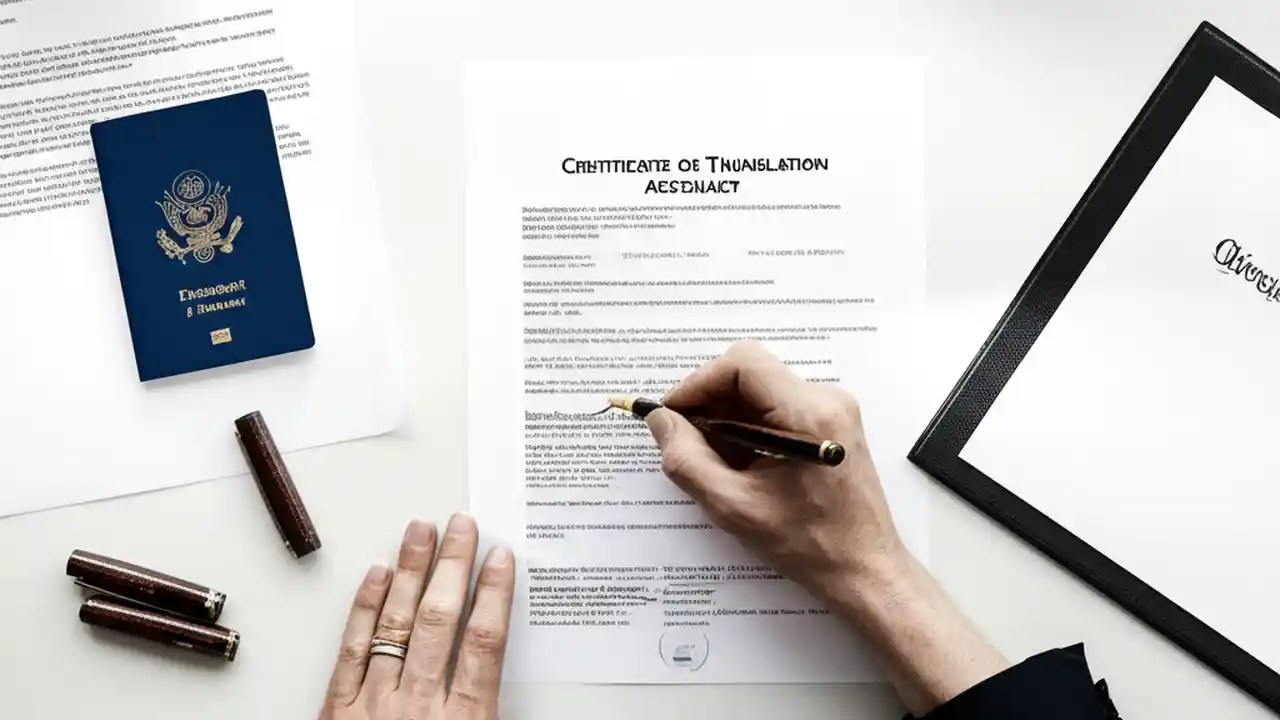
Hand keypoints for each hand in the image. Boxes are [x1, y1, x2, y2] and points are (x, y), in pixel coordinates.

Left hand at [319, 515, 514, 719]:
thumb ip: (485, 710)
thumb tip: (496, 660)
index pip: (483, 643)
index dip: (493, 593)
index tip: (499, 558)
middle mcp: (418, 707)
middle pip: (439, 620)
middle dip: (452, 565)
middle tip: (462, 526)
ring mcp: (375, 706)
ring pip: (395, 624)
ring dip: (411, 571)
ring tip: (421, 532)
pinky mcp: (338, 712)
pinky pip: (351, 650)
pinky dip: (365, 608)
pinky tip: (378, 575)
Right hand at [645, 340, 903, 602]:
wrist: (864, 568)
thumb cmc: (808, 544)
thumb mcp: (733, 507)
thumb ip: (687, 459)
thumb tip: (660, 420)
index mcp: (808, 413)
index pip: (743, 362)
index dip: (699, 382)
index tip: (673, 414)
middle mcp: (826, 399)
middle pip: (750, 373)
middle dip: (710, 402)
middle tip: (685, 441)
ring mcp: (833, 410)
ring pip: (761, 390)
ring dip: (728, 416)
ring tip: (715, 461)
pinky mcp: (832, 424)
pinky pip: (778, 407)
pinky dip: (750, 426)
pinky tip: (742, 464)